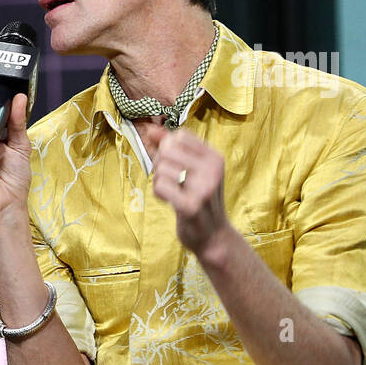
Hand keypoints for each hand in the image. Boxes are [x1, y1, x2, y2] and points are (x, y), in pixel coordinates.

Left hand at [138, 121, 230, 256]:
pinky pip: (160, 186)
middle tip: (170, 180)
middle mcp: (212, 170)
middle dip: (160, 164)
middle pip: (168, 150)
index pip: (180, 136)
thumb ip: (170, 148)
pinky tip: (169, 200)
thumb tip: (151, 129)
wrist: (213, 235)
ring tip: (171, 191)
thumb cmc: (198, 199)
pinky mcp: (190, 206)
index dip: (167, 147)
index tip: (173, 164)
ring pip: (161, 168)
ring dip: (158, 180)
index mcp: (214, 157)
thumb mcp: (191, 170)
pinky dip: (158, 193)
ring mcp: (203, 188)